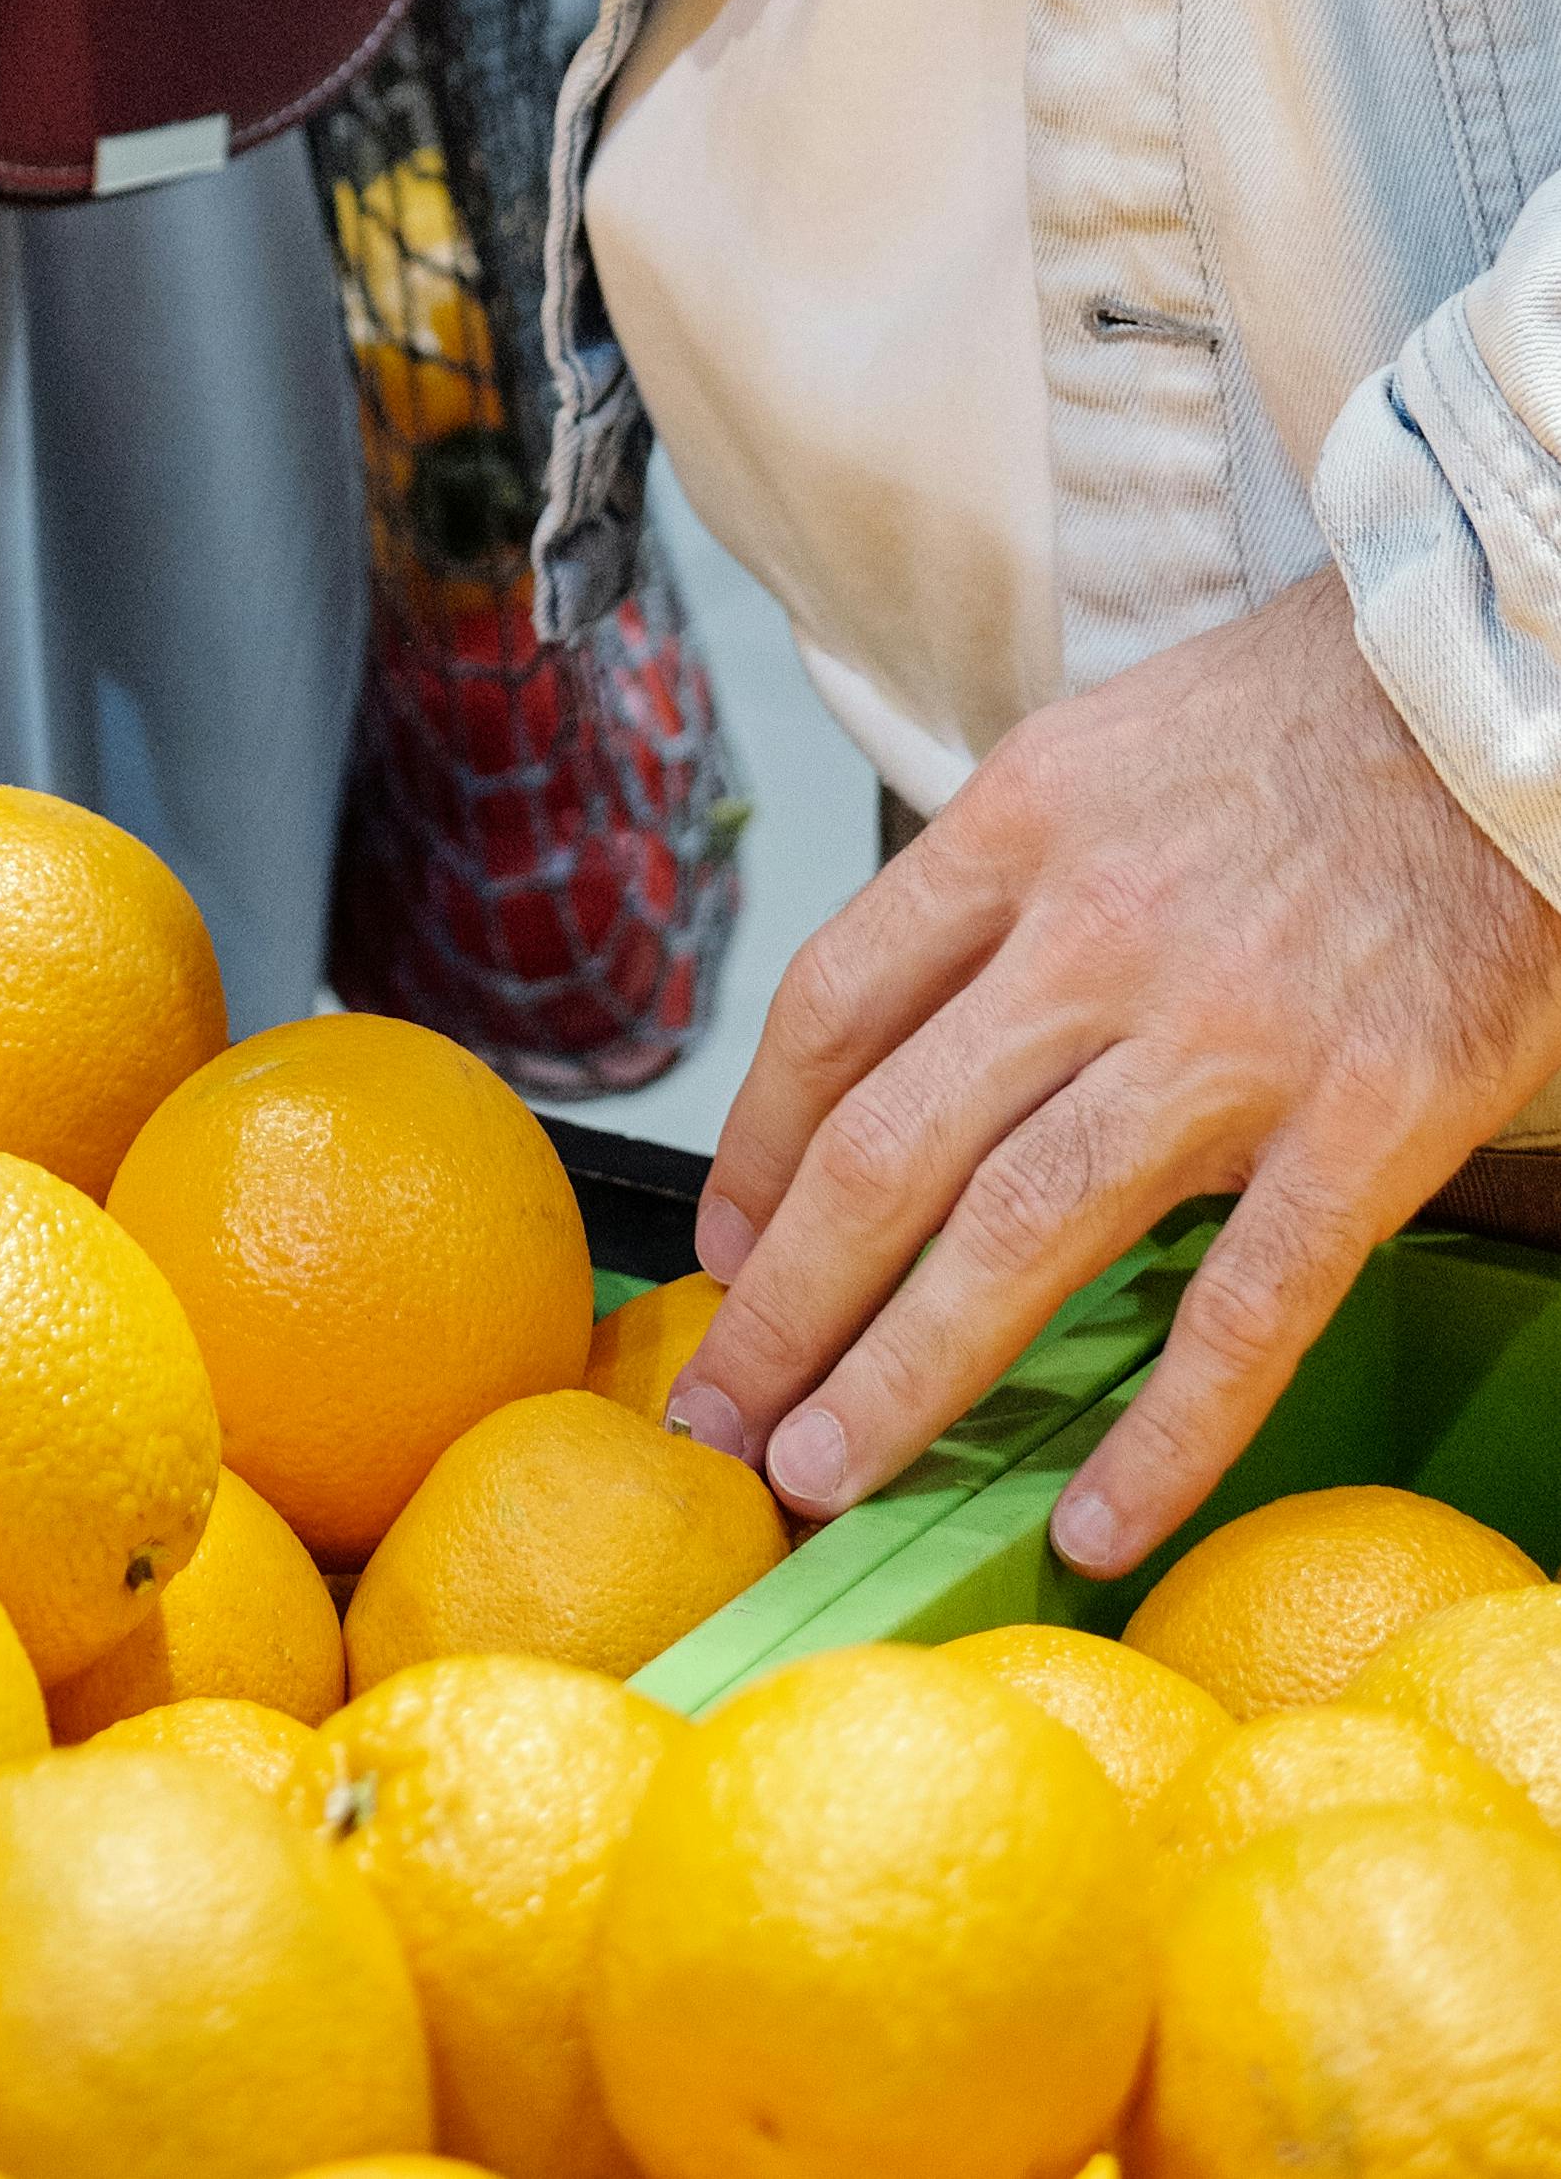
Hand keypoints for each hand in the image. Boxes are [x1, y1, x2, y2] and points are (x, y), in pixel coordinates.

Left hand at [671, 579, 1560, 1570]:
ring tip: (827, 1473)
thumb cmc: (1298, 723)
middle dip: (786, 1304)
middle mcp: (1095, 935)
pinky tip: (1096, 1522)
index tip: (723, 1248)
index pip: (834, 1009)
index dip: (755, 1144)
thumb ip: (1000, 886)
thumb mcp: (1096, 751)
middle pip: (887, 1147)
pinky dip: (1163, 1432)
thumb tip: (900, 1034)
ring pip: (1019, 1234)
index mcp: (1018, 828)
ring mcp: (1230, 1036)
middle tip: (726, 1417)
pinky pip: (1244, 1309)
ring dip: (906, 1371)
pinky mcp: (1369, 1117)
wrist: (1490, 684)